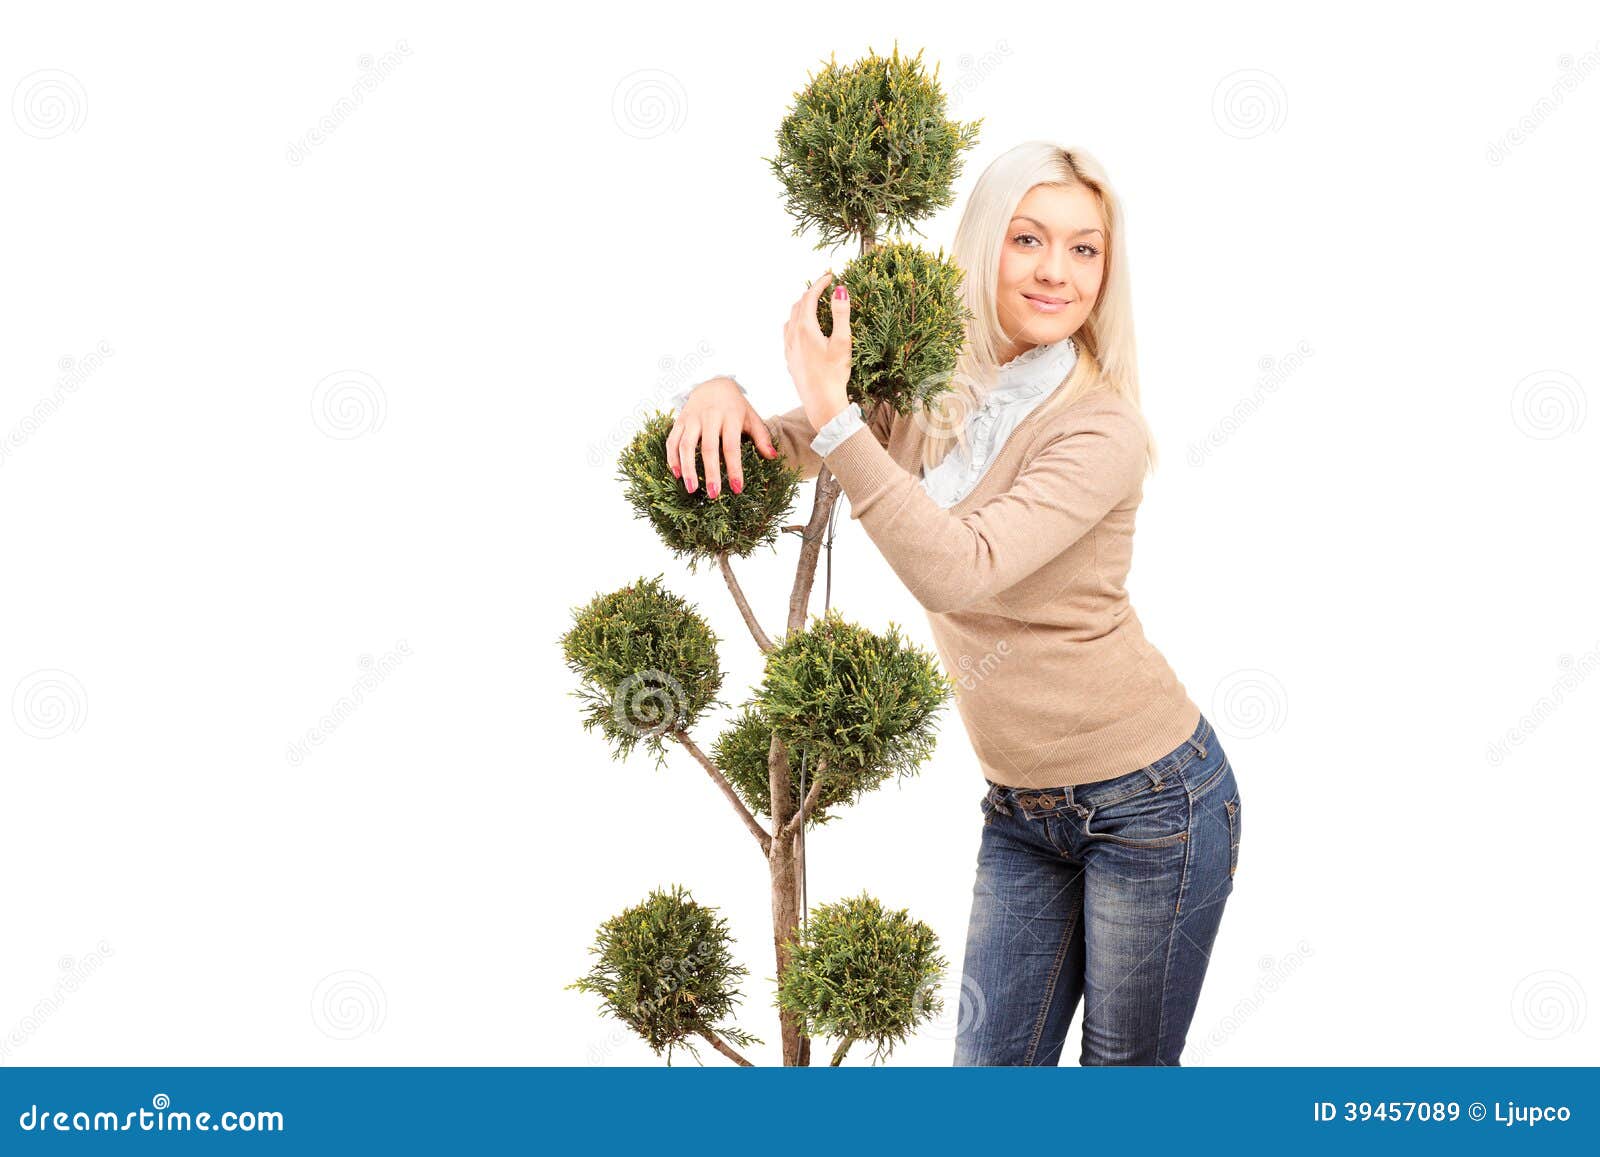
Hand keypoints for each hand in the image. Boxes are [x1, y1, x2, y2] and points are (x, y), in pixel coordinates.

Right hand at [665, 376, 777, 498]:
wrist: (713, 383)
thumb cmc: (735, 406)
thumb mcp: (751, 417)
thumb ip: (762, 437)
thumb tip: (773, 457)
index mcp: (730, 417)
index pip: (732, 447)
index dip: (734, 469)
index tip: (737, 489)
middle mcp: (710, 416)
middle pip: (708, 448)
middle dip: (710, 473)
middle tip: (713, 495)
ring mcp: (692, 418)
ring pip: (686, 445)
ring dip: (687, 469)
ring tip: (691, 489)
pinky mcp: (680, 420)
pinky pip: (673, 440)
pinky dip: (672, 458)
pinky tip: (676, 474)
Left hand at [783, 271, 851, 431]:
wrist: (821, 403)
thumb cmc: (834, 374)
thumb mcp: (842, 342)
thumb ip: (841, 314)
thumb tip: (840, 289)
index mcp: (805, 328)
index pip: (809, 297)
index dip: (820, 283)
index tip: (830, 276)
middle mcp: (792, 335)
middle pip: (798, 305)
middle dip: (811, 293)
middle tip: (824, 287)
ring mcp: (788, 348)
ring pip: (791, 319)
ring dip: (802, 307)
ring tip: (815, 304)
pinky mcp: (789, 359)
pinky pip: (788, 332)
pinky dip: (796, 322)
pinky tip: (804, 328)